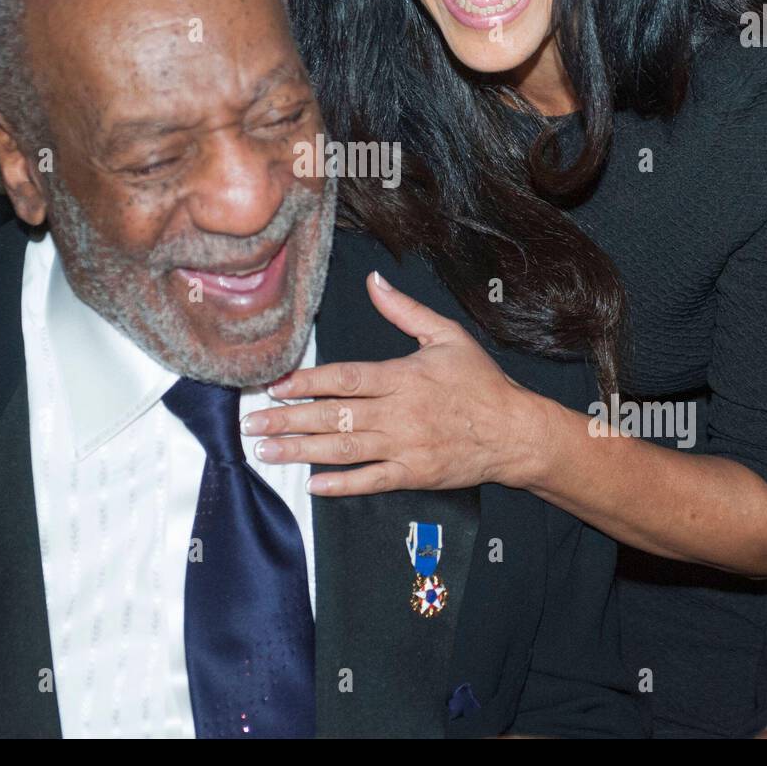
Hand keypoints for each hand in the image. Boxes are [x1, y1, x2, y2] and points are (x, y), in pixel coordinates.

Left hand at [242, 271, 548, 495]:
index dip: (307, 382)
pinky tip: (313, 484)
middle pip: (334, 416)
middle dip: (288, 420)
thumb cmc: (480, 382)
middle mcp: (398, 413)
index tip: (276, 386)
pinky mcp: (413, 474)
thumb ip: (405, 310)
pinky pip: (370, 481)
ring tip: (266, 451)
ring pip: (344, 449)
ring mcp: (404, 447)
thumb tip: (375, 281)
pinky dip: (342, 484)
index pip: (344, 378)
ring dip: (302, 451)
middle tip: (252, 424)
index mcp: (402, 376)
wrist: (515, 432)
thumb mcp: (447, 335)